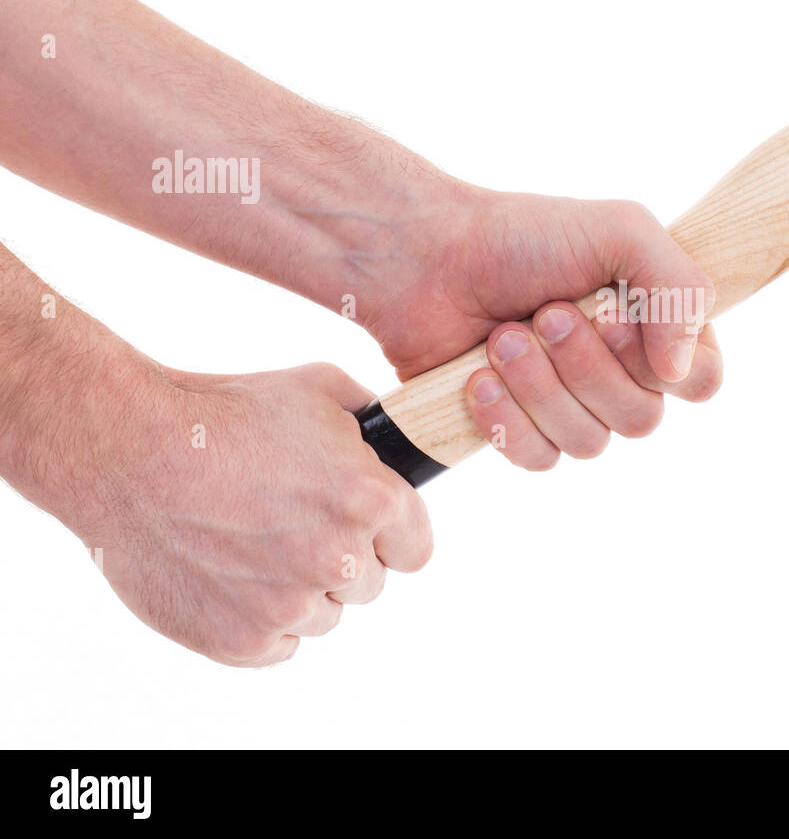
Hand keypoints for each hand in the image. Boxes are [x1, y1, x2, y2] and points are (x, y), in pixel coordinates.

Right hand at [26, 357, 431, 666]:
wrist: (126, 451)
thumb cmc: (221, 413)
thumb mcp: (316, 389)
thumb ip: (370, 424)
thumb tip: (397, 442)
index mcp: (369, 501)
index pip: (416, 549)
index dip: (391, 536)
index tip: (364, 527)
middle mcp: (338, 559)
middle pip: (369, 584)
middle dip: (340, 557)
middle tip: (288, 523)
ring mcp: (289, 606)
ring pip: (324, 616)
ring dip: (299, 591)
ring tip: (249, 543)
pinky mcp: (243, 642)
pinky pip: (278, 645)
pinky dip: (258, 620)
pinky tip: (228, 575)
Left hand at [360, 186, 723, 470]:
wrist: (427, 258)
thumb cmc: (523, 236)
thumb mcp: (622, 230)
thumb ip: (679, 287)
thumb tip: (682, 370)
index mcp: (657, 327)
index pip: (703, 381)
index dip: (666, 365)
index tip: (618, 317)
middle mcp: (621, 372)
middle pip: (643, 419)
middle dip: (587, 366)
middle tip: (545, 315)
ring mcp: (571, 406)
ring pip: (590, 443)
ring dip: (541, 386)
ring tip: (502, 338)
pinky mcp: (521, 430)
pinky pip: (541, 459)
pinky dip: (508, 418)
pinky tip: (478, 378)